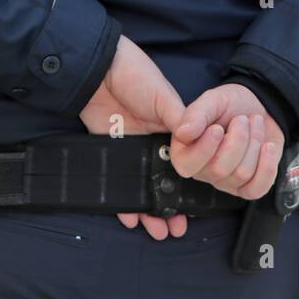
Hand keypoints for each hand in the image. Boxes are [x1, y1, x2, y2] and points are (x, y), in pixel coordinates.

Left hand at [79, 35, 187, 239]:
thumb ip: (182, 121)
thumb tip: (200, 144)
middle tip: (179, 227)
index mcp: (172, 126)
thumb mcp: (164, 97)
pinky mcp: (109, 149)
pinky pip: (118, 180)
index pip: (186, 160)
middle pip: (164, 178)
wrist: (97, 68)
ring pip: (142, 184)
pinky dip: (123, 200)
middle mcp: (152, 139)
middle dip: (171, 204)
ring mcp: (130, 147)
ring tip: (159, 230)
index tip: (197, 205)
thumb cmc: (135, 74)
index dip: (191, 183)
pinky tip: (131, 218)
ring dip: (149, 208)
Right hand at [170, 84, 284, 199]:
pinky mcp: (248, 186)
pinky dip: (267, 167)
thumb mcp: (212, 100)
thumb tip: (183, 133)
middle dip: (238, 139)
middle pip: (219, 170)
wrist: (259, 107)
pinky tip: (267, 147)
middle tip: (242, 119)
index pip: (187, 164)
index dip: (205, 148)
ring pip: (241, 174)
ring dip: (253, 143)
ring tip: (254, 125)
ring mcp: (226, 181)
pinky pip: (257, 189)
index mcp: (186, 150)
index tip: (218, 128)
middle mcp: (203, 170)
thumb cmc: (231, 105)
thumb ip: (196, 114)